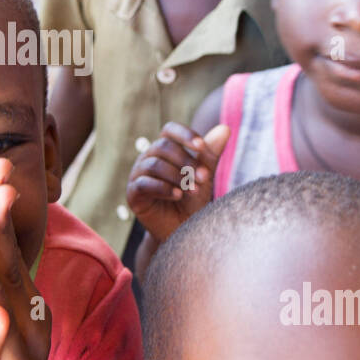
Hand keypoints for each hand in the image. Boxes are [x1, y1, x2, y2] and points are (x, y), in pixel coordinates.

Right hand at [127, 122, 229, 241]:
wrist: (182, 231)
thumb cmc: (192, 200)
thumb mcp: (204, 176)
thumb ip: (211, 154)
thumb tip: (226, 128)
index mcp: (164, 149)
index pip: (170, 130)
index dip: (184, 135)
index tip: (201, 147)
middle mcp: (148, 158)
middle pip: (163, 146)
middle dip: (186, 161)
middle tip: (204, 177)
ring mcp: (138, 175)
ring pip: (154, 164)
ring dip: (178, 176)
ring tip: (194, 189)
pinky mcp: (133, 194)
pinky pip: (144, 184)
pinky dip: (163, 188)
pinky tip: (178, 195)